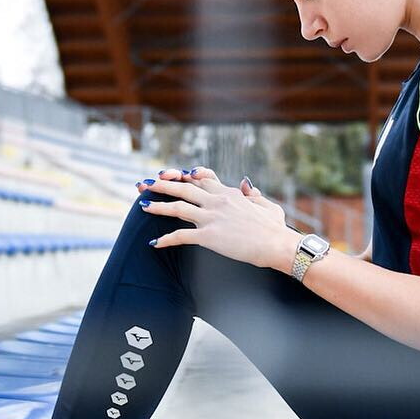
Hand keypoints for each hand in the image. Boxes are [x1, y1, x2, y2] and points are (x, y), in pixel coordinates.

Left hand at [137, 165, 295, 268]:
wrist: (277, 244)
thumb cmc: (275, 228)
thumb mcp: (267, 205)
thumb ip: (253, 194)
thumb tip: (247, 184)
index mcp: (229, 193)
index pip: (202, 178)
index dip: (185, 175)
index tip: (172, 174)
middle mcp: (217, 201)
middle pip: (183, 187)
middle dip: (161, 184)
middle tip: (144, 184)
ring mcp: (212, 217)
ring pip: (177, 207)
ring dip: (157, 206)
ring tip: (142, 205)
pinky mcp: (209, 236)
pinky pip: (181, 236)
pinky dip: (165, 239)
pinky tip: (153, 243)